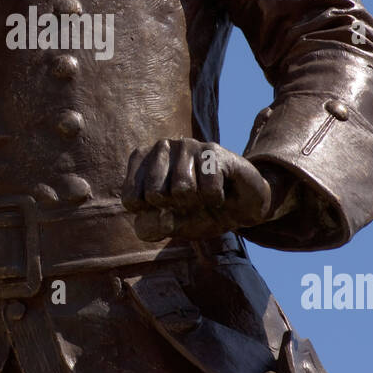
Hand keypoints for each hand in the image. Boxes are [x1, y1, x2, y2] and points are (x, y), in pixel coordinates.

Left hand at [122, 137, 273, 240]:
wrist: (241, 206)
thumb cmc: (199, 212)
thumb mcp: (170, 226)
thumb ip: (151, 227)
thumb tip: (156, 217)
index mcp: (142, 162)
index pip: (131, 199)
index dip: (152, 215)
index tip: (167, 208)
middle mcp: (161, 147)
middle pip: (154, 193)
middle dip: (175, 208)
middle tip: (189, 202)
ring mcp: (187, 145)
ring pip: (182, 189)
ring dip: (198, 203)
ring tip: (204, 196)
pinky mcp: (213, 150)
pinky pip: (208, 188)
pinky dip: (216, 199)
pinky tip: (220, 191)